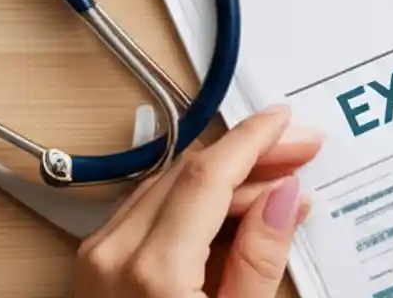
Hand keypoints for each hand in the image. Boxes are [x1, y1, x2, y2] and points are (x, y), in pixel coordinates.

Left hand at [75, 105, 322, 297]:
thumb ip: (260, 259)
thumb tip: (285, 198)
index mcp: (153, 270)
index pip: (210, 174)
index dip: (255, 139)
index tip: (288, 122)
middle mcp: (113, 254)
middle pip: (190, 173)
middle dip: (249, 155)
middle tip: (300, 151)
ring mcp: (96, 259)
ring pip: (168, 186)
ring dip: (223, 176)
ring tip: (276, 181)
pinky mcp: (92, 268)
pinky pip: (149, 211)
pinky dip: (193, 201)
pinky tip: (232, 209)